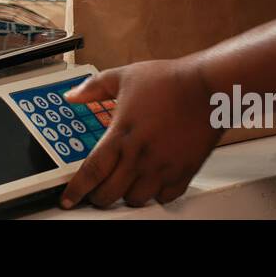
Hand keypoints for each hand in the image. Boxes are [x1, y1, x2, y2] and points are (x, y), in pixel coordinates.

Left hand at [60, 58, 221, 209]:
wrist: (207, 87)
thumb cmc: (169, 81)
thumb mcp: (123, 77)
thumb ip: (93, 88)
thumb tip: (72, 95)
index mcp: (121, 135)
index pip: (91, 172)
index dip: (76, 190)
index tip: (68, 199)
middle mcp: (140, 156)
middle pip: (109, 194)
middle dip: (98, 197)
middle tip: (96, 192)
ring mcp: (163, 167)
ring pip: (136, 199)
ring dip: (127, 196)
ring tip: (125, 185)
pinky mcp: (184, 171)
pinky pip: (165, 197)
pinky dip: (156, 195)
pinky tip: (152, 183)